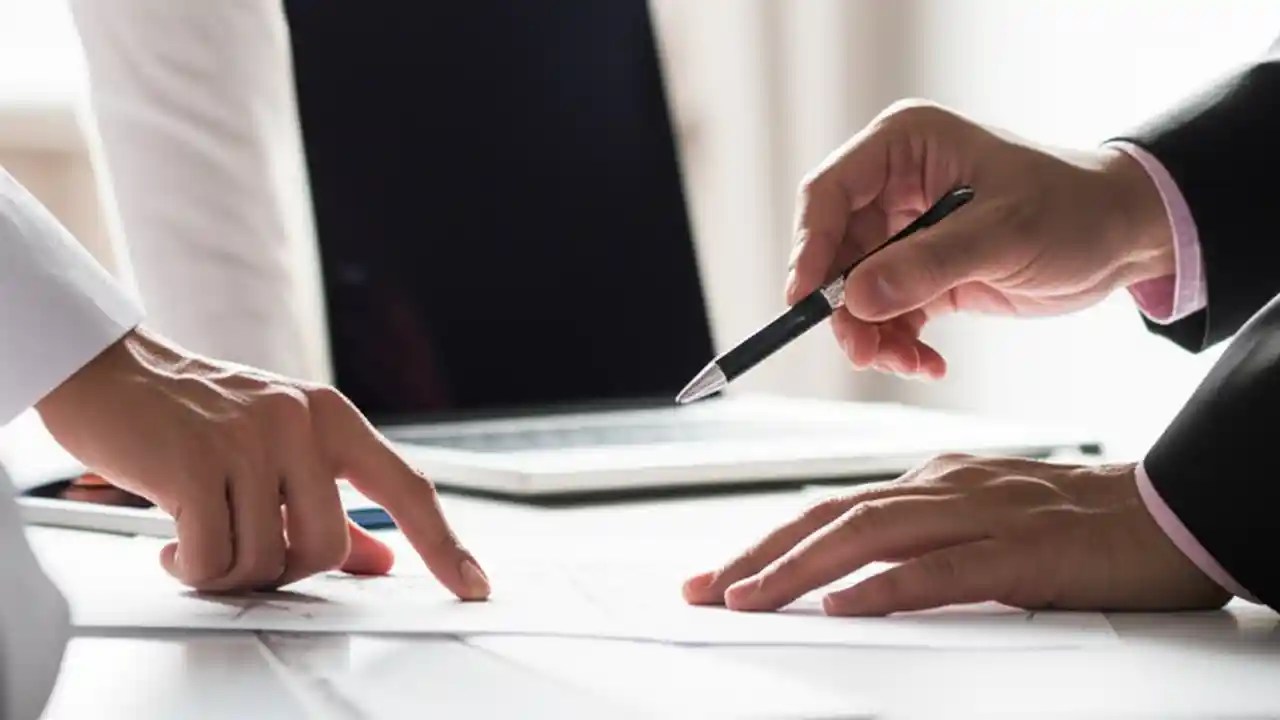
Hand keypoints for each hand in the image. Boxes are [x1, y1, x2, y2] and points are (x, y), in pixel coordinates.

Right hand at [37, 328, 489, 596]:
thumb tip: (381, 561)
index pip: (405, 486)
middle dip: (280, 568)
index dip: (443, 542)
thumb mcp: (276, 450)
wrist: (110, 370)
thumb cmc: (195, 418)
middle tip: (242, 549)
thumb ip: (331, 508)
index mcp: (329, 417)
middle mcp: (299, 422)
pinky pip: (211, 561)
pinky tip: (171, 543)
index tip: (473, 583)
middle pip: (324, 547)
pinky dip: (190, 569)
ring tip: (198, 534)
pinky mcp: (194, 462)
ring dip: (226, 569)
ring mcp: (248, 439)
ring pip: (264, 560)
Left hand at [683, 455, 1228, 614]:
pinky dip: (889, 588)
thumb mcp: (980, 520)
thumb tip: (854, 575)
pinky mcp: (1021, 552)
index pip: (832, 510)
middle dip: (761, 556)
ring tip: (749, 598)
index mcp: (932, 483)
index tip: (722, 575)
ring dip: (801, 570)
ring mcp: (981, 516)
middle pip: (833, 518)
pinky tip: (846, 607)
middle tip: (706, 590)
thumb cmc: (1074, 525)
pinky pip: (944, 570)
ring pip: (872, 536)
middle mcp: (944, 489)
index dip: (770, 542)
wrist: (1165, 514)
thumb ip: (921, 539)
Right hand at [788, 100, 1173, 378]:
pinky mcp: (923, 271)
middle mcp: (896, 186)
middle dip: (845, 307)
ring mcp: (907, 231)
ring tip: (907, 362)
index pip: (829, 194)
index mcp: (905, 147)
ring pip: (856, 291)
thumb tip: (855, 297)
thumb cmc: (1075, 210)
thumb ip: (927, 265)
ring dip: (872, 334)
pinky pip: (888, 312)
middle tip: (864, 351)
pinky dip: (899, 343)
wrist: (1125, 239)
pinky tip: (928, 362)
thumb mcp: (1002, 234)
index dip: (809, 247)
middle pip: (835, 252)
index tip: (806, 299)